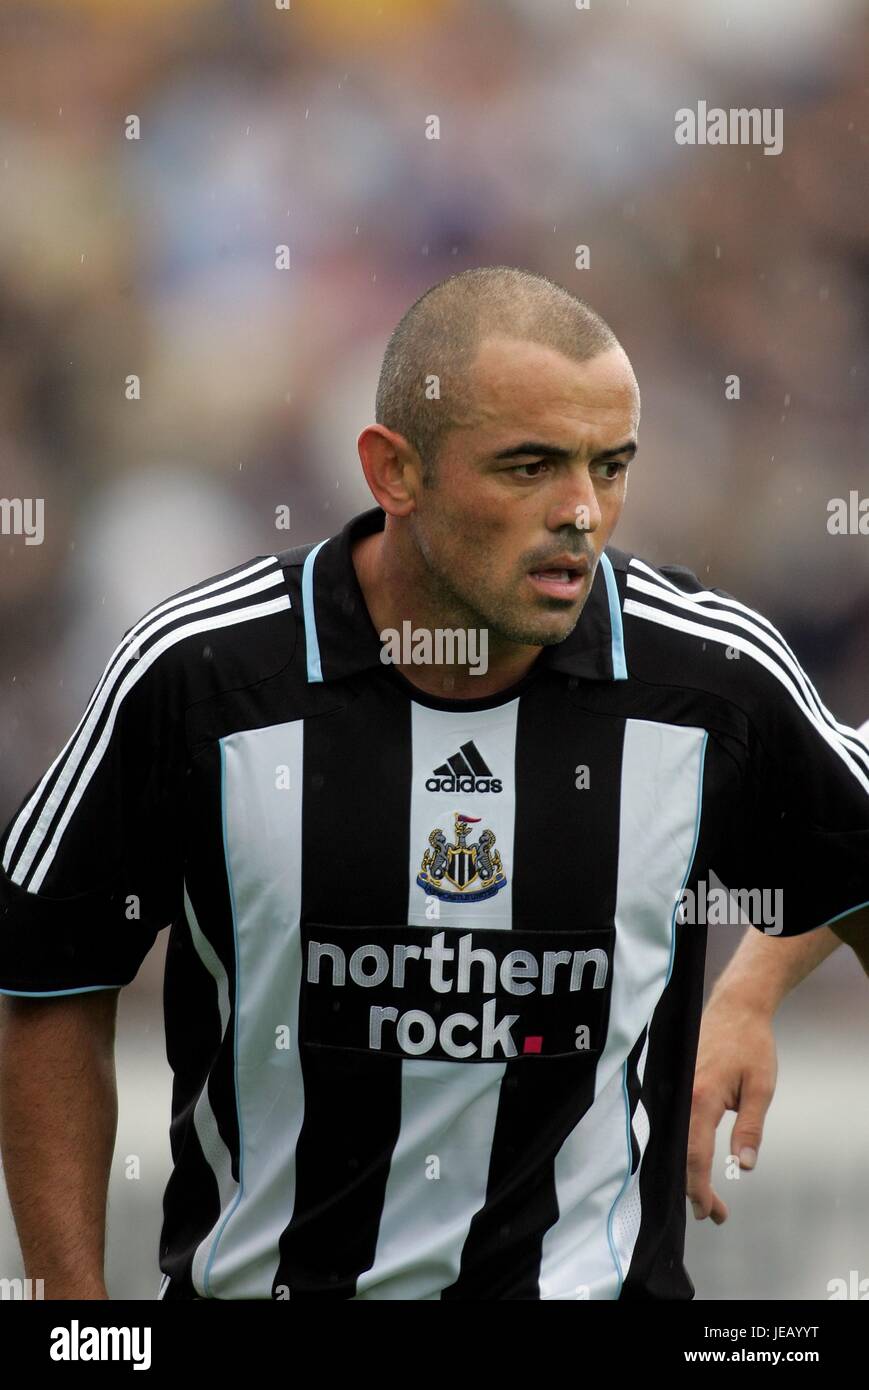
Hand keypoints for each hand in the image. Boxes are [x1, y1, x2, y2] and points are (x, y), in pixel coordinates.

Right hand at [686, 991, 777, 1223]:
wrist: (735, 1006)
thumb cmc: (750, 1043)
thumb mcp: (761, 1088)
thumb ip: (750, 1129)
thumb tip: (743, 1166)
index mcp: (701, 1097)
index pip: (695, 1156)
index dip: (701, 1188)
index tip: (712, 1212)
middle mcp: (679, 1094)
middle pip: (679, 1153)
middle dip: (693, 1188)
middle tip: (712, 1212)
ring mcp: (672, 1087)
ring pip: (672, 1140)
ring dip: (686, 1169)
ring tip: (703, 1193)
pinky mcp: (672, 1082)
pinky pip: (670, 1123)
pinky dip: (679, 1147)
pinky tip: (690, 1160)